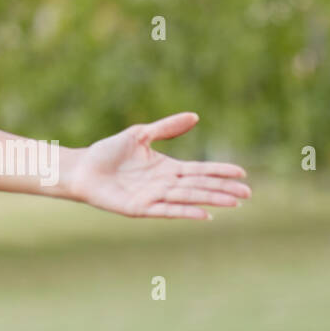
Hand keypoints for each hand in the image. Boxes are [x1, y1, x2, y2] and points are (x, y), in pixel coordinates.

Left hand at [66, 112, 249, 218]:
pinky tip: (204, 214)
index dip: (220, 171)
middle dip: (223, 189)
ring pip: (188, 198)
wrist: (82, 168)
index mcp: (167, 168)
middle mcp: (164, 184)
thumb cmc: (108, 152)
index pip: (199, 170)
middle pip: (199, 186)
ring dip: (210, 200)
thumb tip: (195, 116)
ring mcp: (154, 197)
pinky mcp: (140, 208)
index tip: (242, 172)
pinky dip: (185, 212)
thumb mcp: (140, 135)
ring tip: (233, 202)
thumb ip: (166, 128)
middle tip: (247, 193)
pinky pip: (167, 210)